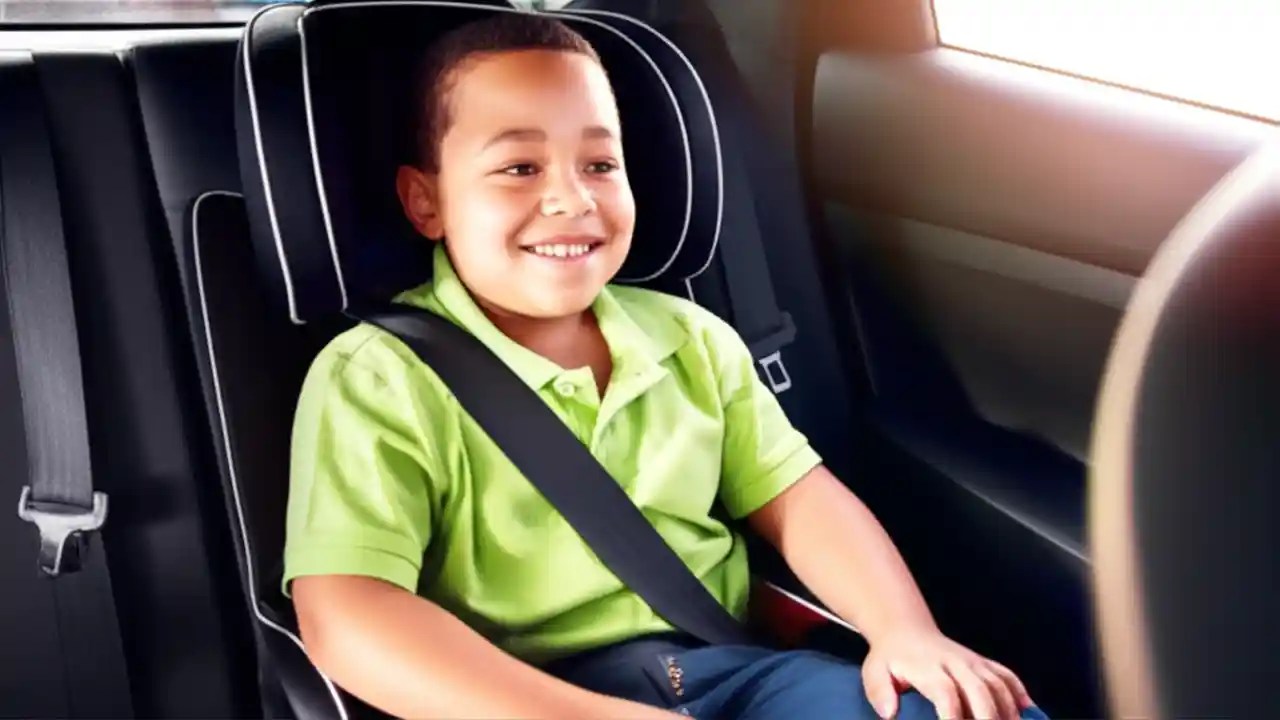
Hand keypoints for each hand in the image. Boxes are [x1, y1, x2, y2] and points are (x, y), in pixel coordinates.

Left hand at [862, 627, 1033, 719]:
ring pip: (998, 684)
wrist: (906, 630)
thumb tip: (889, 713)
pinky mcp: (982, 662)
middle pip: (980, 690)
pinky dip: (1018, 692)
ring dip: (1008, 710)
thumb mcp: (874, 671)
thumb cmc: (890, 659)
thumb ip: (879, 691)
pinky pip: (1006, 675)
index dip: (953, 716)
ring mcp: (972, 661)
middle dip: (989, 718)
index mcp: (928, 668)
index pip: (946, 693)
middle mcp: (955, 663)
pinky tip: (1027, 710)